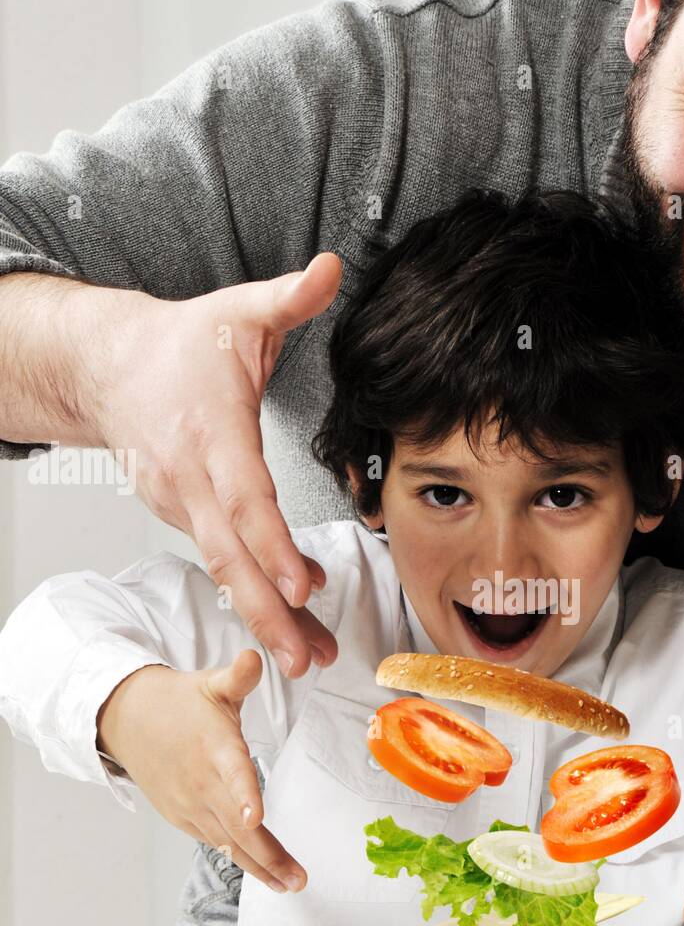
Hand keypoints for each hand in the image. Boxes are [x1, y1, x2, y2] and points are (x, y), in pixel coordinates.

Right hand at [91, 254, 343, 678]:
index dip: (272, 545)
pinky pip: (221, 561)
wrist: (108, 365)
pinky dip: (251, 593)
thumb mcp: (238, 311)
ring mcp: (181, 503)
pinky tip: (285, 621)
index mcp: (212, 433)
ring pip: (224, 569)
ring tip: (304, 657)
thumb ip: (288, 297)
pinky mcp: (182, 515)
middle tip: (303, 659)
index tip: (301, 586)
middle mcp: (191, 479)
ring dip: (263, 617)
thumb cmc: (180, 344)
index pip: (245, 499)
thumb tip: (333, 266)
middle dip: (267, 612)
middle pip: (230, 556)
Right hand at [96, 650, 306, 892]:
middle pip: (236, 825)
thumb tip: (255, 657)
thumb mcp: (211, 684)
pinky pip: (215, 841)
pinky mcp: (182, 817)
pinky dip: (238, 858)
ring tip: (288, 884)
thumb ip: (238, 677)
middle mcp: (202, 783)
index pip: (232, 772)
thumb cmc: (181, 702)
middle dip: (268, 854)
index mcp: (214, 747)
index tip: (256, 816)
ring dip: (259, 866)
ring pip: (228, 842)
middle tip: (297, 879)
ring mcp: (191, 804)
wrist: (128, 720)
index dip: (245, 794)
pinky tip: (263, 873)